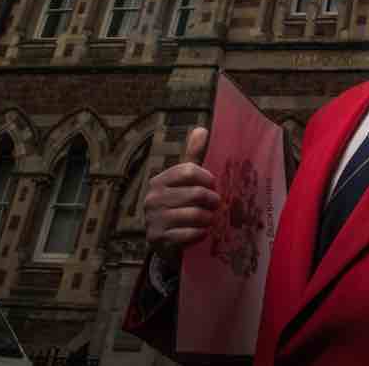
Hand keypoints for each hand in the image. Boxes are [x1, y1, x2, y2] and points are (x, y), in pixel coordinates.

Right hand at [143, 127, 220, 265]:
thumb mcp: (185, 179)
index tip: (212, 185)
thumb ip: (193, 156)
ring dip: (208, 218)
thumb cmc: (179, 203)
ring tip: (210, 218)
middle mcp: (152, 198)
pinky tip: (201, 232)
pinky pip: (189, 234)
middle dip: (212, 200)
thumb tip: (201, 128)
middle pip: (196, 193)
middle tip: (216, 204)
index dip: (208, 178)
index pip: (190, 170)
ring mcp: (153, 220)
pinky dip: (201, 234)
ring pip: (195, 215)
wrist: (165, 239)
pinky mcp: (158, 239)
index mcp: (159, 180)